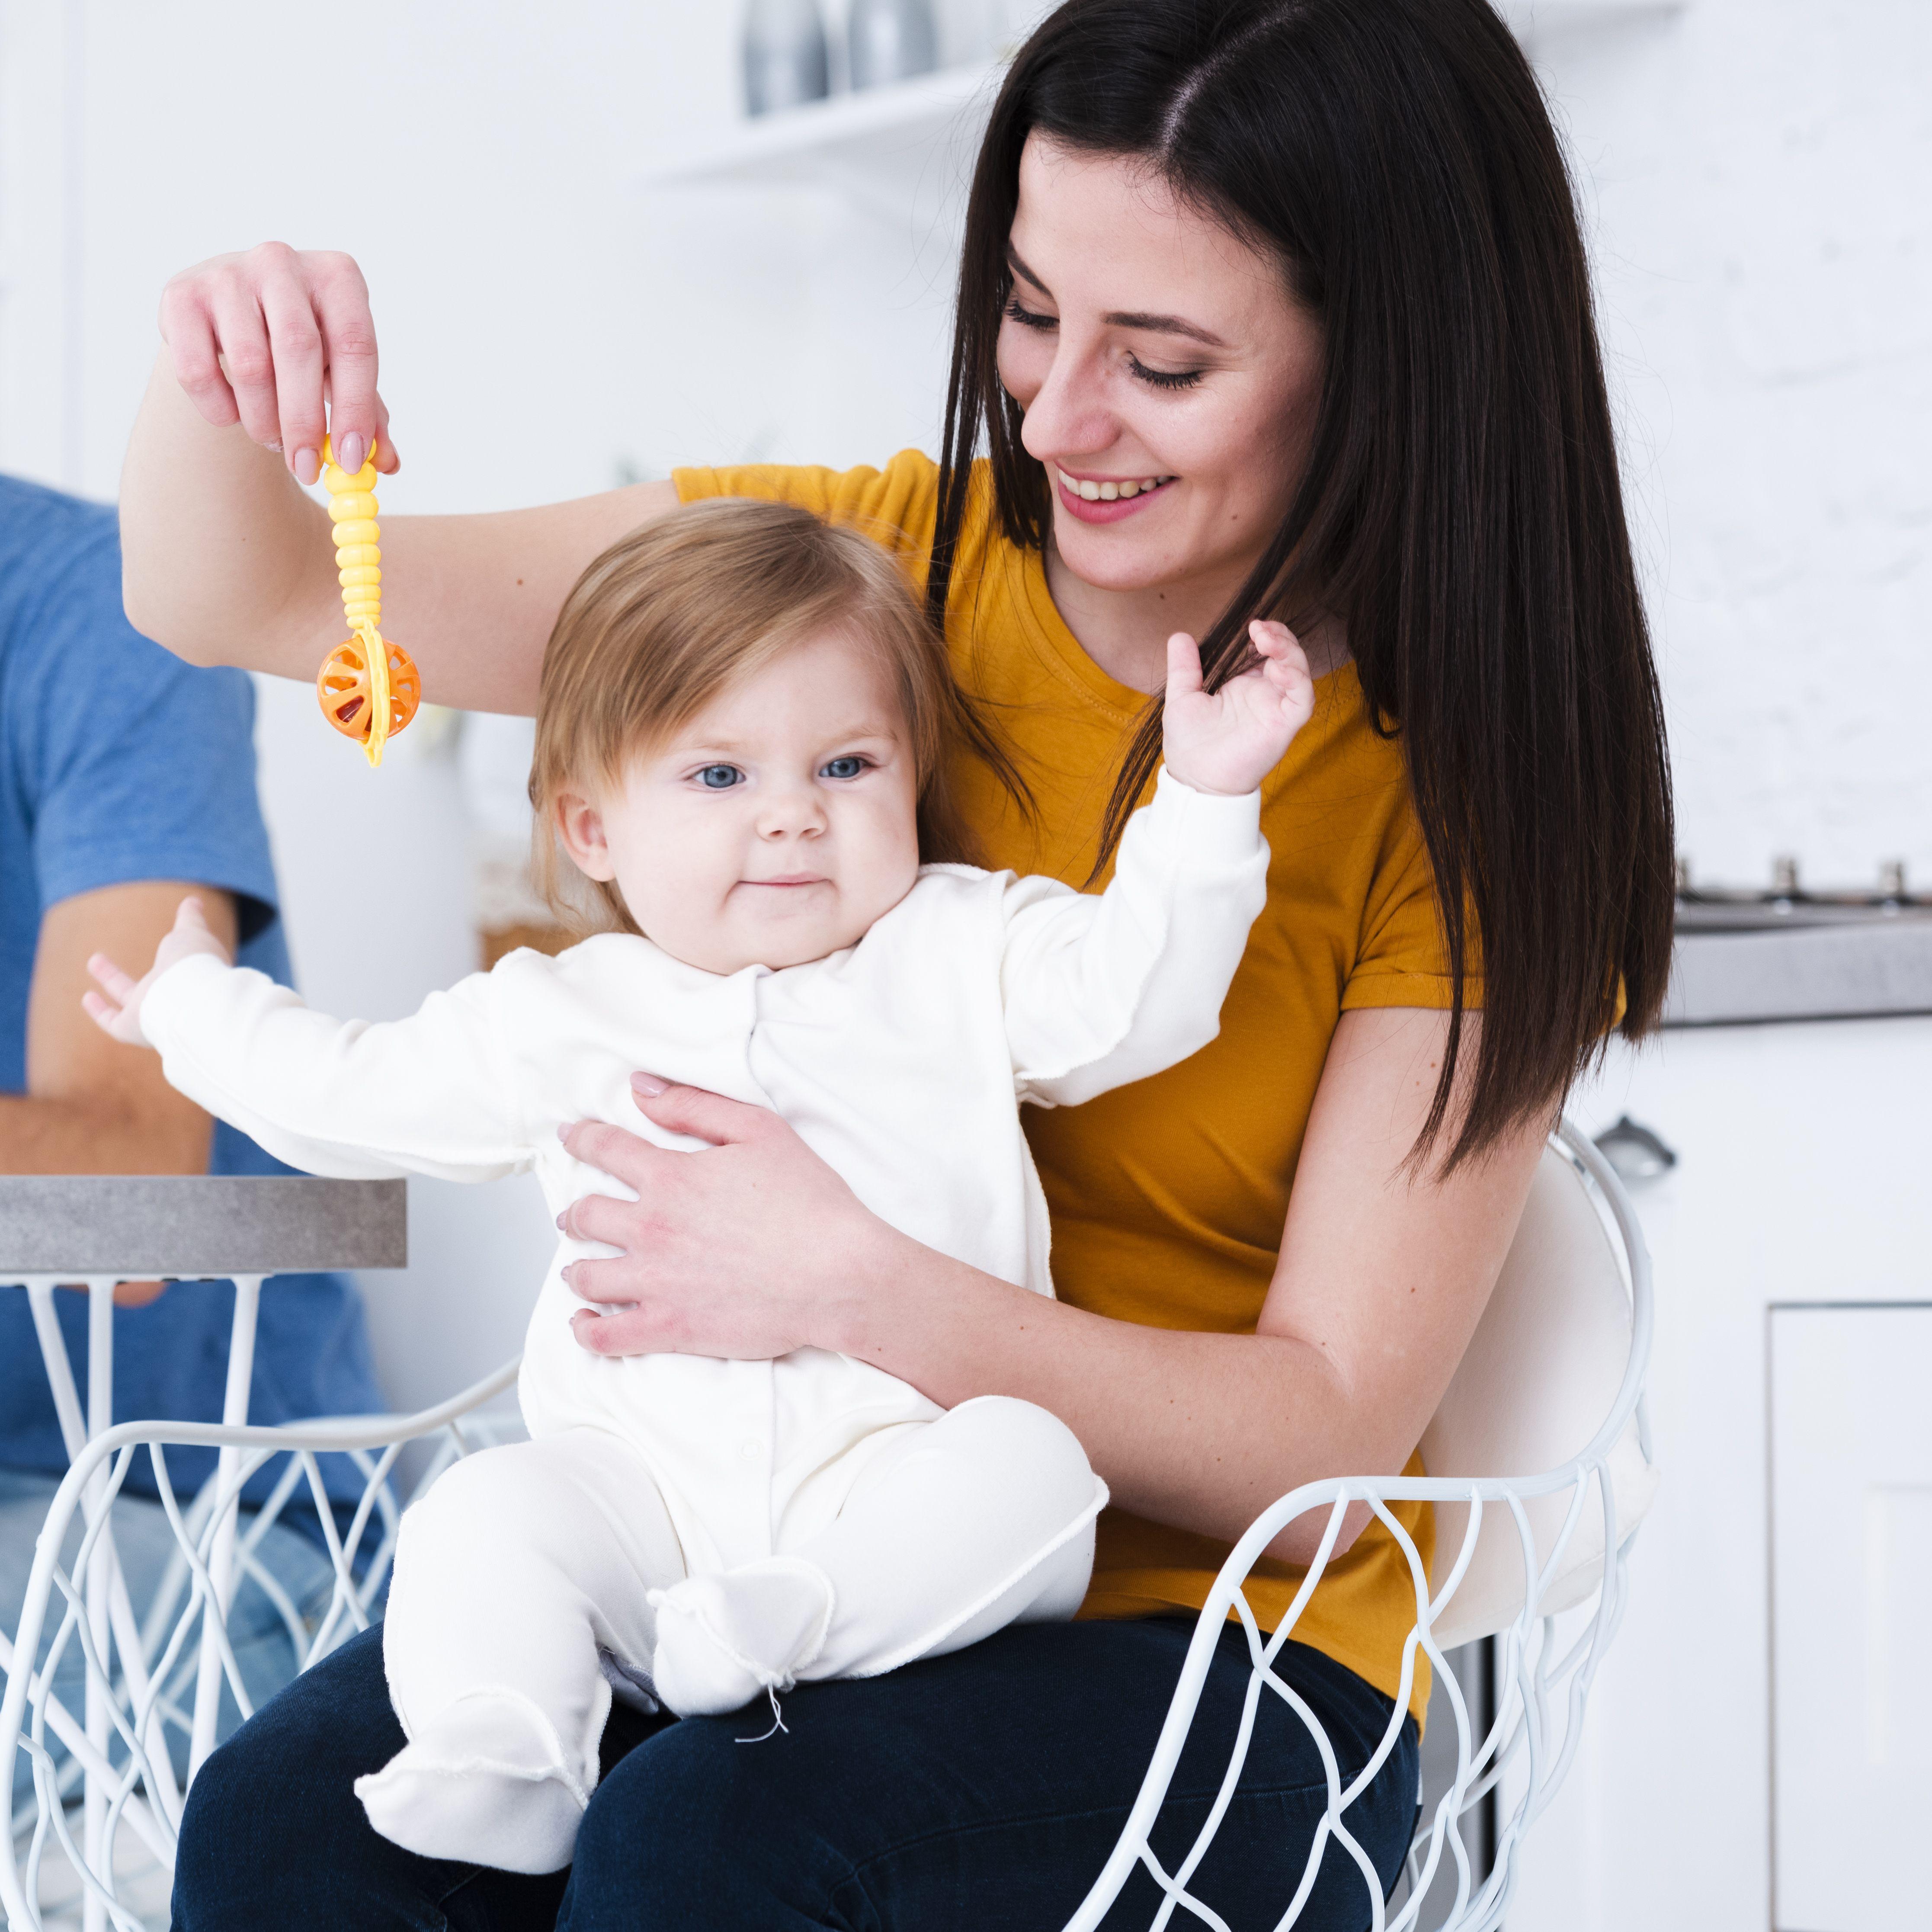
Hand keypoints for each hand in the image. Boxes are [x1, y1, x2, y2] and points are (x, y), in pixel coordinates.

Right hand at [81, 897, 231, 1046]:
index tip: (166, 938)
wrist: (191, 997)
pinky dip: (100, 1011)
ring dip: (110, 980)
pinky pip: (113, 1023)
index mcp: (189, 977)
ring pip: (128, 1000)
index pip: (178, 966)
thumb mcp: (191, 931)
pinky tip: (87, 997)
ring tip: (93, 959)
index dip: (170, 952)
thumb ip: (190, 918)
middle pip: (147, 986)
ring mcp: (152, 1015)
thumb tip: (194, 901)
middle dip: (126, 970)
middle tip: (100, 956)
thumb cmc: (195, 963)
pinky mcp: (133, 1029)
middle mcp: (172, 998)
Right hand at [158, 243, 397, 487]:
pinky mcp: (180, 296)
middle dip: (305, 423)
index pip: (355, 344)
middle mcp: (282, 262)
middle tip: (307, 469)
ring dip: (263, 421)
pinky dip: (220, 410)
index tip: (352, 461)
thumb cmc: (303, 350)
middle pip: (299, 351)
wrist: (231, 318)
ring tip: (273, 440)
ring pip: (249, 366)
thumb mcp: (342, 375)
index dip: (355, 409)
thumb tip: (387, 464)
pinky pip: (198, 371)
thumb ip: (369, 418)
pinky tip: (234, 415)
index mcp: (337, 276)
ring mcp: (227, 273)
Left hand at [555, 1076, 892, 1360]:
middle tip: (573, 1216)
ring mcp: (656, 1281)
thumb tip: (642, 1089)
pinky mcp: (669, 1328)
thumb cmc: (810, 1203)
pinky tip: (585, 1322)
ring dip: (576, 1268)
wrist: (838, 1273)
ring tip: (578, 1269)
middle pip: (586, 1215)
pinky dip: (586, 1329)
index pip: (605, 1149)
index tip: (570, 1136)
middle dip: (575, 1212)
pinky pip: (605, 1335)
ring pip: (587, 1275)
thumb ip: (695, 1106)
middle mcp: (652, 1227)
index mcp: (671, 1177)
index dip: (581, 1138)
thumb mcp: (760, 1131)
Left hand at [1160, 620, 1315, 795]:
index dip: (1265, 634)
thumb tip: (1180, 635)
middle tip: (1258, 627)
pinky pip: (1303, 698)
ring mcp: (1277, 709)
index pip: (1265, 651)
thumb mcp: (1182, 698)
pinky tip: (1275, 666)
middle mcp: (1265, 695)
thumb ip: (1184, 668)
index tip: (1249, 625)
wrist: (1195, 782)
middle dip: (1279, 636)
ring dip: (1289, 650)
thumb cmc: (1190, 746)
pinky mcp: (1285, 725)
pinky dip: (1295, 678)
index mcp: (1244, 686)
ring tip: (1265, 637)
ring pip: (1300, 672)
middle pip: (1288, 656)